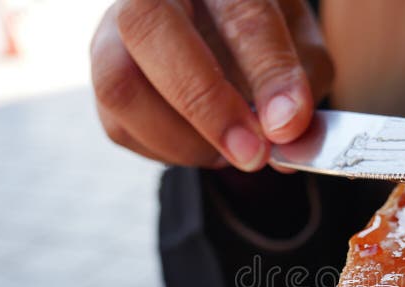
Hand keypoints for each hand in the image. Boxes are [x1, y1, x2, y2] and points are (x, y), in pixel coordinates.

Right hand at [90, 0, 332, 169]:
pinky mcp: (101, 74)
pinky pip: (121, 127)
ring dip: (185, 138)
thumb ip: (303, 83)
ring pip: (120, 85)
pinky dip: (171, 151)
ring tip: (231, 150)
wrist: (218, 31)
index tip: (286, 125)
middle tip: (251, 154)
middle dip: (206, 104)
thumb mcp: (301, 46)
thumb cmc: (262, 35)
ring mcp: (112, 29)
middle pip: (149, 27)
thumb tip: (286, 137)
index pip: (241, 15)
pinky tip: (204, 143)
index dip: (267, 74)